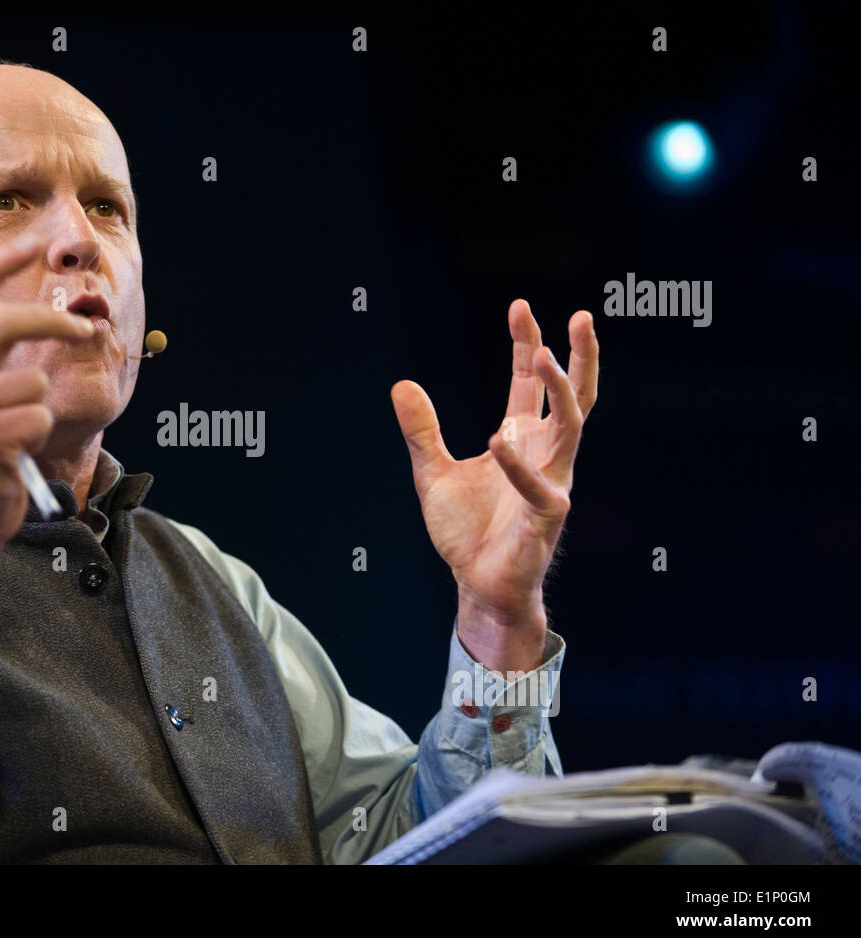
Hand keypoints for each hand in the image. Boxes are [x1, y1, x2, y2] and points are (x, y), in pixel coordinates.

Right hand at [0, 235, 96, 596]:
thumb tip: (26, 314)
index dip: (0, 265)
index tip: (34, 245)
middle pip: (6, 322)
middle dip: (54, 321)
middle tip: (86, 330)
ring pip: (32, 379)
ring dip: (39, 406)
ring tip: (19, 431)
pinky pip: (38, 415)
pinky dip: (40, 433)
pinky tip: (17, 453)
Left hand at [391, 300, 598, 672]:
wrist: (478, 583)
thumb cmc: (467, 531)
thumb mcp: (433, 471)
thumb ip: (422, 430)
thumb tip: (401, 384)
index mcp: (520, 439)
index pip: (529, 383)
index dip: (527, 343)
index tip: (521, 307)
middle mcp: (544, 454)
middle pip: (572, 395)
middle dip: (578, 356)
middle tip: (582, 316)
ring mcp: (551, 482)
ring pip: (570, 427)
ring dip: (559, 390)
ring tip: (542, 354)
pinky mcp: (546, 515)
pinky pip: (538, 485)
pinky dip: (517, 464)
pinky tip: (497, 440)